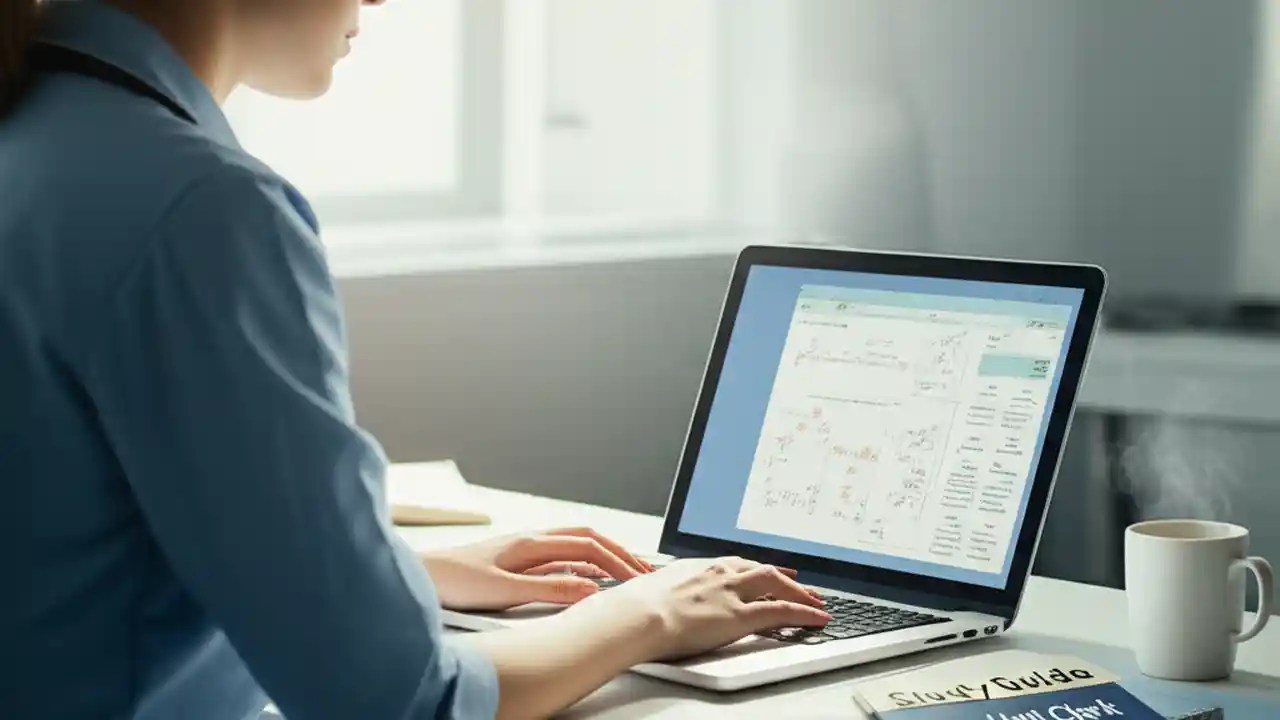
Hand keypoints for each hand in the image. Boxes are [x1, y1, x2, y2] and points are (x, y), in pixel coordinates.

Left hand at [421, 527, 653, 610]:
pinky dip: (581, 565)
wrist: (417, 577)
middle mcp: (529, 540)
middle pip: (586, 539)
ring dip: (602, 557)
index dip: (617, 561)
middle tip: (644, 571)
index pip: (588, 547)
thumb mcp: (504, 590)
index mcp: (530, 543)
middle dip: (618, 553)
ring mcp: (521, 550)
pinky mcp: (513, 562)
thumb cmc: (452, 580)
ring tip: (624, 571)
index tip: (639, 579)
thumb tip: (590, 590)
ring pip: (573, 546)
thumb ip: (549, 589)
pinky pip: (558, 558)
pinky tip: (585, 579)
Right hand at [572, 556, 830, 660]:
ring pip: (777, 584)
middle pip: (762, 570)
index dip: (756, 568)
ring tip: (815, 602)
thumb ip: (666, 591)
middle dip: (785, 578)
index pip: (736, 563)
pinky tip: (816, 617)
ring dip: (799, 592)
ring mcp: (731, 593)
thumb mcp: (652, 589)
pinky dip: (803, 613)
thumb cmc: (636, 607)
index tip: (767, 571)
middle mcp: (719, 574)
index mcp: (698, 567)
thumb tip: (655, 599)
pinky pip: (781, 611)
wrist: (637, 614)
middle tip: (802, 585)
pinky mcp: (740, 615)